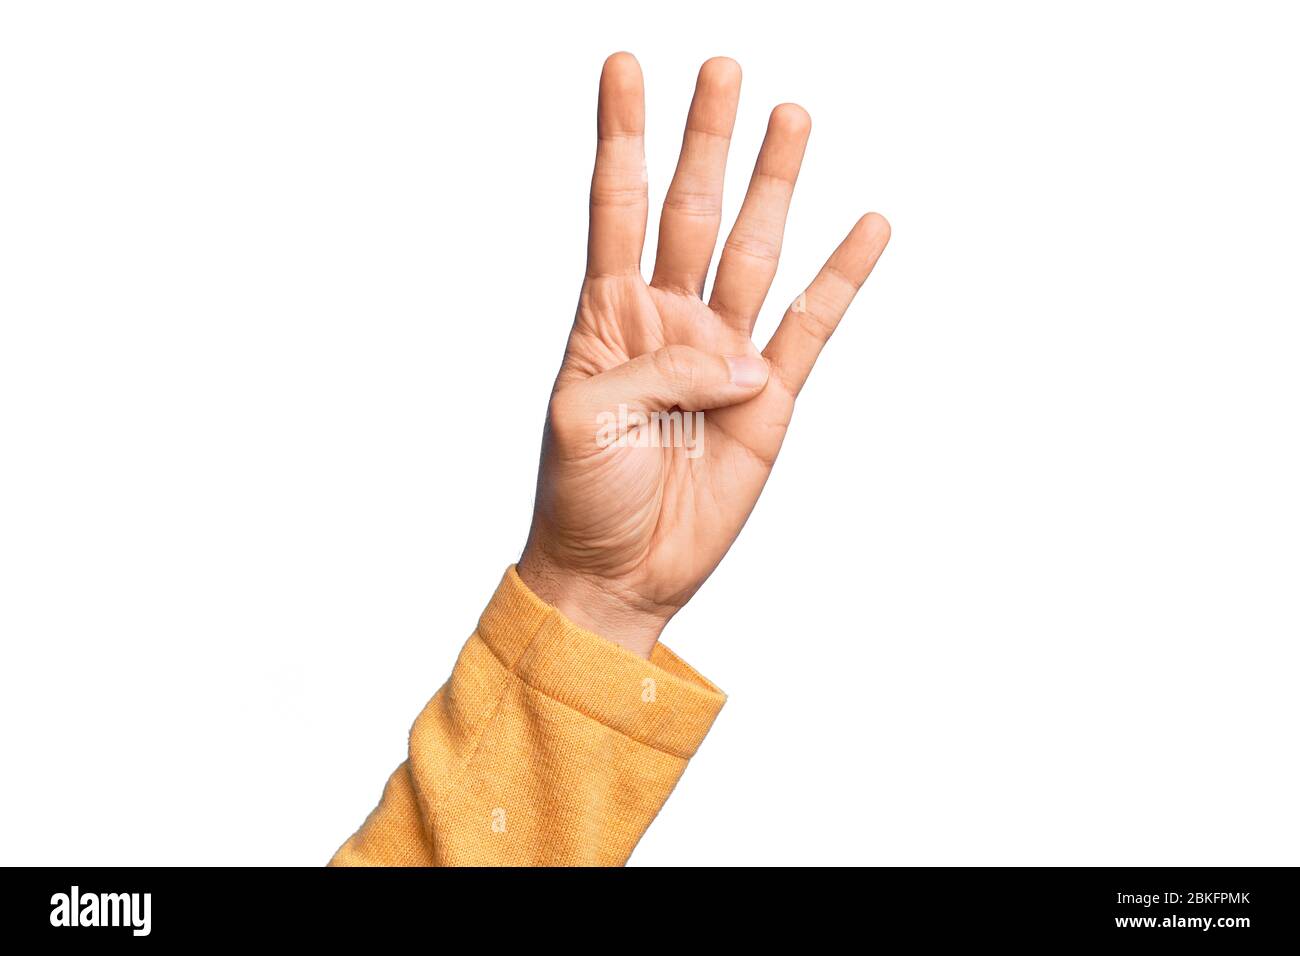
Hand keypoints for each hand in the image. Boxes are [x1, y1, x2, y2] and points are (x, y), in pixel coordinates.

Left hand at [518, 53, 889, 656]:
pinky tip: (864, 228)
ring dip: (773, 186)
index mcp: (610, 317)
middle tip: (722, 71)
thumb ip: (661, 370)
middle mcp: (670, 322)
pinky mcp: (770, 398)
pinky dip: (841, 278)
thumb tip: (742, 359)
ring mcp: (723, 356)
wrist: (618, 572)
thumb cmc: (582, 496)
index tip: (621, 67)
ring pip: (756, 250)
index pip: (617, 206)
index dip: (621, 137)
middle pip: (693, 210)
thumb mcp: (586, 419)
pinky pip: (812, 325)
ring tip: (790, 118)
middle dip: (707, 140)